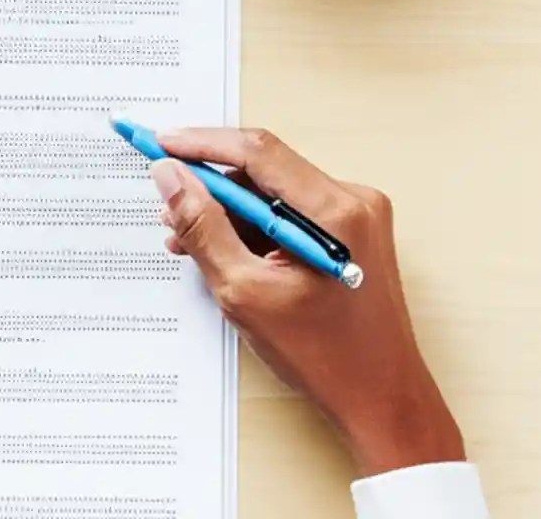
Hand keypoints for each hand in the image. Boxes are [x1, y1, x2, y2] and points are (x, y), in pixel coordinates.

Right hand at [150, 128, 463, 475]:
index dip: (201, 144)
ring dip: (230, 212)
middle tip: (167, 205)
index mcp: (335, 211)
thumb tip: (171, 178)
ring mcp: (358, 217)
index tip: (160, 142)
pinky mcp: (353, 234)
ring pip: (275, 193)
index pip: (257, 152)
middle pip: (265, 170)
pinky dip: (255, 228)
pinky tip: (226, 253)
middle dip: (211, 186)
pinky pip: (292, 213)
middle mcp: (353, 202)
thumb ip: (202, 227)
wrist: (380, 397)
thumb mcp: (243, 291)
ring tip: (189, 242)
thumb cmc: (323, 355)